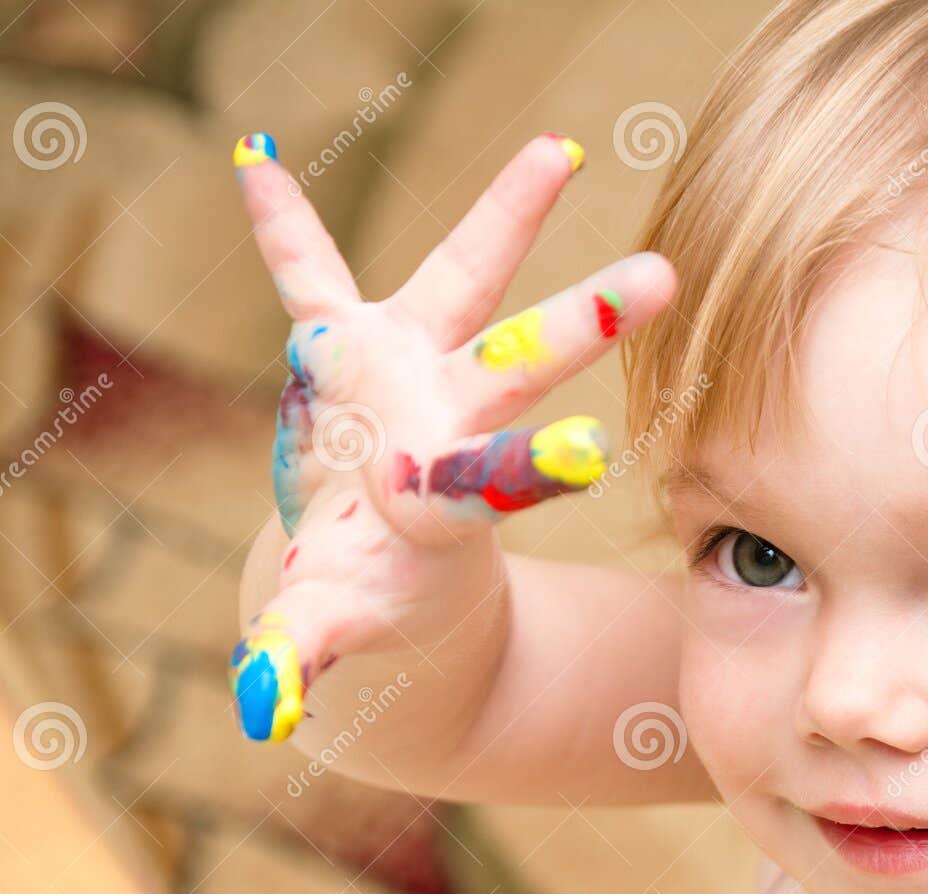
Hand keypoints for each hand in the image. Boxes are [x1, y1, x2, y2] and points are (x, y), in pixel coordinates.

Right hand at [227, 131, 674, 741]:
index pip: (496, 483)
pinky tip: (258, 158)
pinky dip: (283, 228)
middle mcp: (442, 422)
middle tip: (663, 275)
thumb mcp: (329, 629)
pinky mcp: (352, 346)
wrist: (373, 562)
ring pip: (460, 283)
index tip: (595, 452)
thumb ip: (298, 655)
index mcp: (442, 502)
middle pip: (518, 363)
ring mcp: (404, 374)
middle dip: (583, 322)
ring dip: (505, 215)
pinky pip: (309, 275)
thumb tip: (264, 709)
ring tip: (563, 144)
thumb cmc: (366, 600)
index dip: (533, 471)